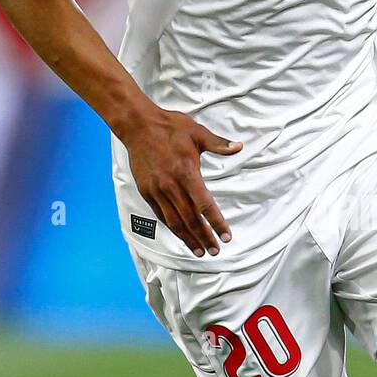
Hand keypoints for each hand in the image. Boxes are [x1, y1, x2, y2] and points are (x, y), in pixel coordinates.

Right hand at [121, 108, 241, 255]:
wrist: (138, 125)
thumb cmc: (170, 127)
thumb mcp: (197, 133)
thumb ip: (218, 144)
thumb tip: (238, 147)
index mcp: (186, 173)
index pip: (205, 205)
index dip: (216, 223)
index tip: (226, 236)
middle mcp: (171, 186)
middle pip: (191, 219)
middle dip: (204, 237)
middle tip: (215, 251)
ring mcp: (157, 190)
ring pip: (175, 221)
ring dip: (188, 238)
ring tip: (200, 251)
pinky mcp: (147, 191)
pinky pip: (161, 215)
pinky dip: (172, 228)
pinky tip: (181, 235)